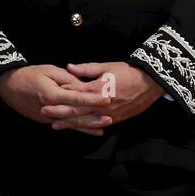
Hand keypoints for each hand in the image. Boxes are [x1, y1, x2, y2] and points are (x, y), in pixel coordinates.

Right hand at [0, 64, 113, 135]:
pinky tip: (89, 130)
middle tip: (110, 118)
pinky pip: (63, 124)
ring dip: (87, 126)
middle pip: (75, 114)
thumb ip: (68, 79)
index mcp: (51, 94)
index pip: (76, 98)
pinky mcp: (43, 120)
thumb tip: (84, 86)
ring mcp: (46, 116)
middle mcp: (49, 108)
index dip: (92, 99)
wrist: (8, 84)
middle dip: (93, 117)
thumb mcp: (49, 70)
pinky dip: (76, 127)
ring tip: (103, 127)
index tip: (107, 99)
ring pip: (70, 122)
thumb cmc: (29, 74)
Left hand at [41, 61, 164, 129]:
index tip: (46, 96)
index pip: (74, 94)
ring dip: (69, 124)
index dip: (60, 96)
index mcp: (98, 89)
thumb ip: (86, 69)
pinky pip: (97, 125)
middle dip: (59, 113)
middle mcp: (101, 104)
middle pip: (77, 111)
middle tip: (44, 112)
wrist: (151, 83)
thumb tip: (68, 67)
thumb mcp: (106, 66)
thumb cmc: (128, 72)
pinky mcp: (116, 120)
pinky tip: (76, 129)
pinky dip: (85, 127)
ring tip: (54, 125)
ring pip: (85, 121)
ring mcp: (109, 114)